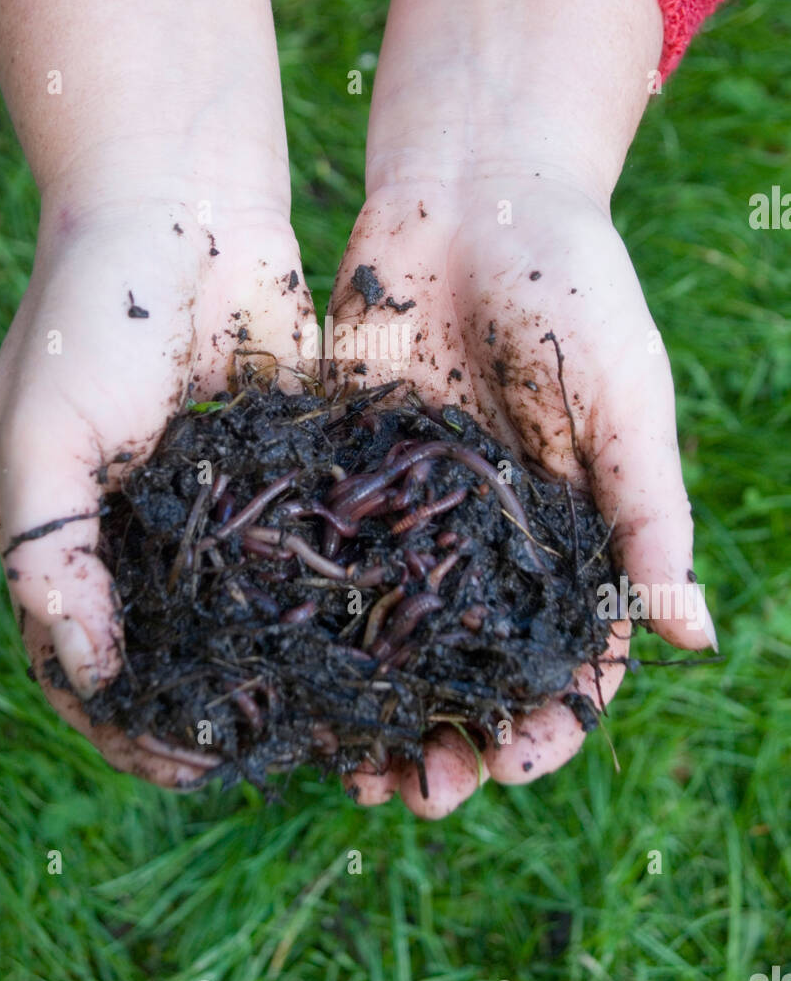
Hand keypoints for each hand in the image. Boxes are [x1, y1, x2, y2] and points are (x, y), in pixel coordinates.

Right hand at [0, 184, 315, 786]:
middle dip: (215, 712)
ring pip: (254, 611)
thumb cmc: (90, 315)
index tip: (180, 763)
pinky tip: (374, 636)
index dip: (127, 723)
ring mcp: (223, 501)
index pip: (92, 663)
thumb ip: (49, 556)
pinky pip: (312, 544)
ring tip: (330, 724)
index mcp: (76, 534)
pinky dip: (335, 594)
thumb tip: (91, 675)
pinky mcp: (290, 462)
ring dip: (282, 669)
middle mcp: (152, 529)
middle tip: (267, 760)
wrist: (178, 202)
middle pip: (181, 650)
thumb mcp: (41, 438)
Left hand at [327, 169, 713, 817]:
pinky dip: (316, 623)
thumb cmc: (572, 282)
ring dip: (378, 707)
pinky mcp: (351, 468)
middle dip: (455, 738)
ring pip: (397, 635)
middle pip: (475, 664)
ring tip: (349, 770)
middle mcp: (491, 535)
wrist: (474, 188)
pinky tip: (288, 669)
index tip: (515, 759)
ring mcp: (416, 508)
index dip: (550, 717)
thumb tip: (693, 632)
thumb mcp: (624, 394)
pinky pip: (332, 560)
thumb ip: (648, 510)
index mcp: (571, 527)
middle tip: (421, 793)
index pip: (570, 651)